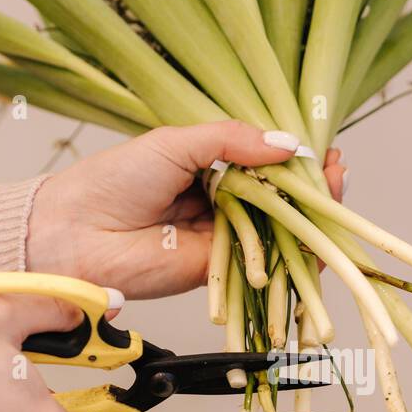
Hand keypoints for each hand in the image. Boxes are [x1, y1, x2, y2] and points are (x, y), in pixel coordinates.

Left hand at [25, 121, 345, 298]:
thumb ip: (232, 140)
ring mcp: (220, 238)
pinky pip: (262, 262)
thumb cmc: (113, 180)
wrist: (76, 233)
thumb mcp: (177, 143)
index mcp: (207, 168)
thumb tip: (288, 144)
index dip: (296, 159)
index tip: (325, 150)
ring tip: (332, 193)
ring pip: (277, 230)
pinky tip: (313, 235)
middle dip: (311, 187)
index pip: (265, 163)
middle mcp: (218, 204)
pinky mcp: (218, 271)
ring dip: (309, 216)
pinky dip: (292, 253)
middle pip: (278, 198)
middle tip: (335, 171)